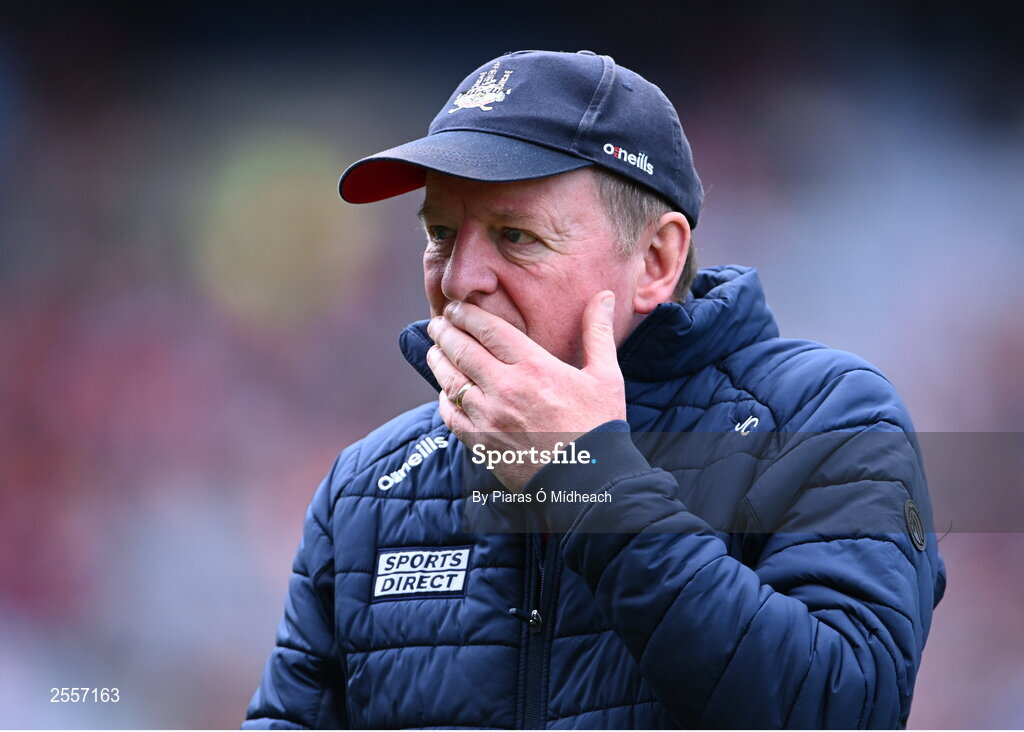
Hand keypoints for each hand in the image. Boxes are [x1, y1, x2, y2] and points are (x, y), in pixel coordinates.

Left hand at [425, 290, 626, 490]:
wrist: (588, 485)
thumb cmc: (600, 427)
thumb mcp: (606, 376)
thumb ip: (597, 333)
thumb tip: (605, 296)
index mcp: (534, 368)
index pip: (489, 329)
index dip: (467, 315)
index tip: (456, 307)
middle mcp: (505, 389)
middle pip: (462, 351)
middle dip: (445, 333)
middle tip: (437, 324)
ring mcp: (488, 418)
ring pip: (451, 381)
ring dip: (439, 362)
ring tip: (435, 350)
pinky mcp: (481, 444)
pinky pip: (451, 416)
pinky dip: (444, 399)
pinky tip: (445, 391)